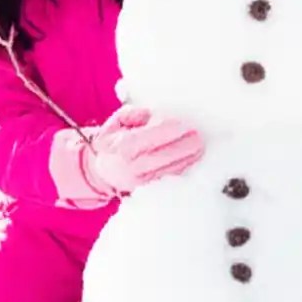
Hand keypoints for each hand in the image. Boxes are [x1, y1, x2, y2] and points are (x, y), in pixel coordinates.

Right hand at [51, 107, 203, 205]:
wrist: (101, 170)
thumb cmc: (112, 142)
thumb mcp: (116, 122)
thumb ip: (133, 114)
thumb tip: (150, 113)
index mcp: (122, 146)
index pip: (150, 138)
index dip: (169, 131)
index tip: (184, 124)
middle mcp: (131, 165)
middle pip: (163, 156)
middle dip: (184, 146)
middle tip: (199, 136)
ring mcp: (140, 180)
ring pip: (168, 169)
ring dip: (188, 158)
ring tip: (200, 147)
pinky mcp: (147, 188)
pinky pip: (168, 177)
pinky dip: (182, 168)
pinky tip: (192, 158)